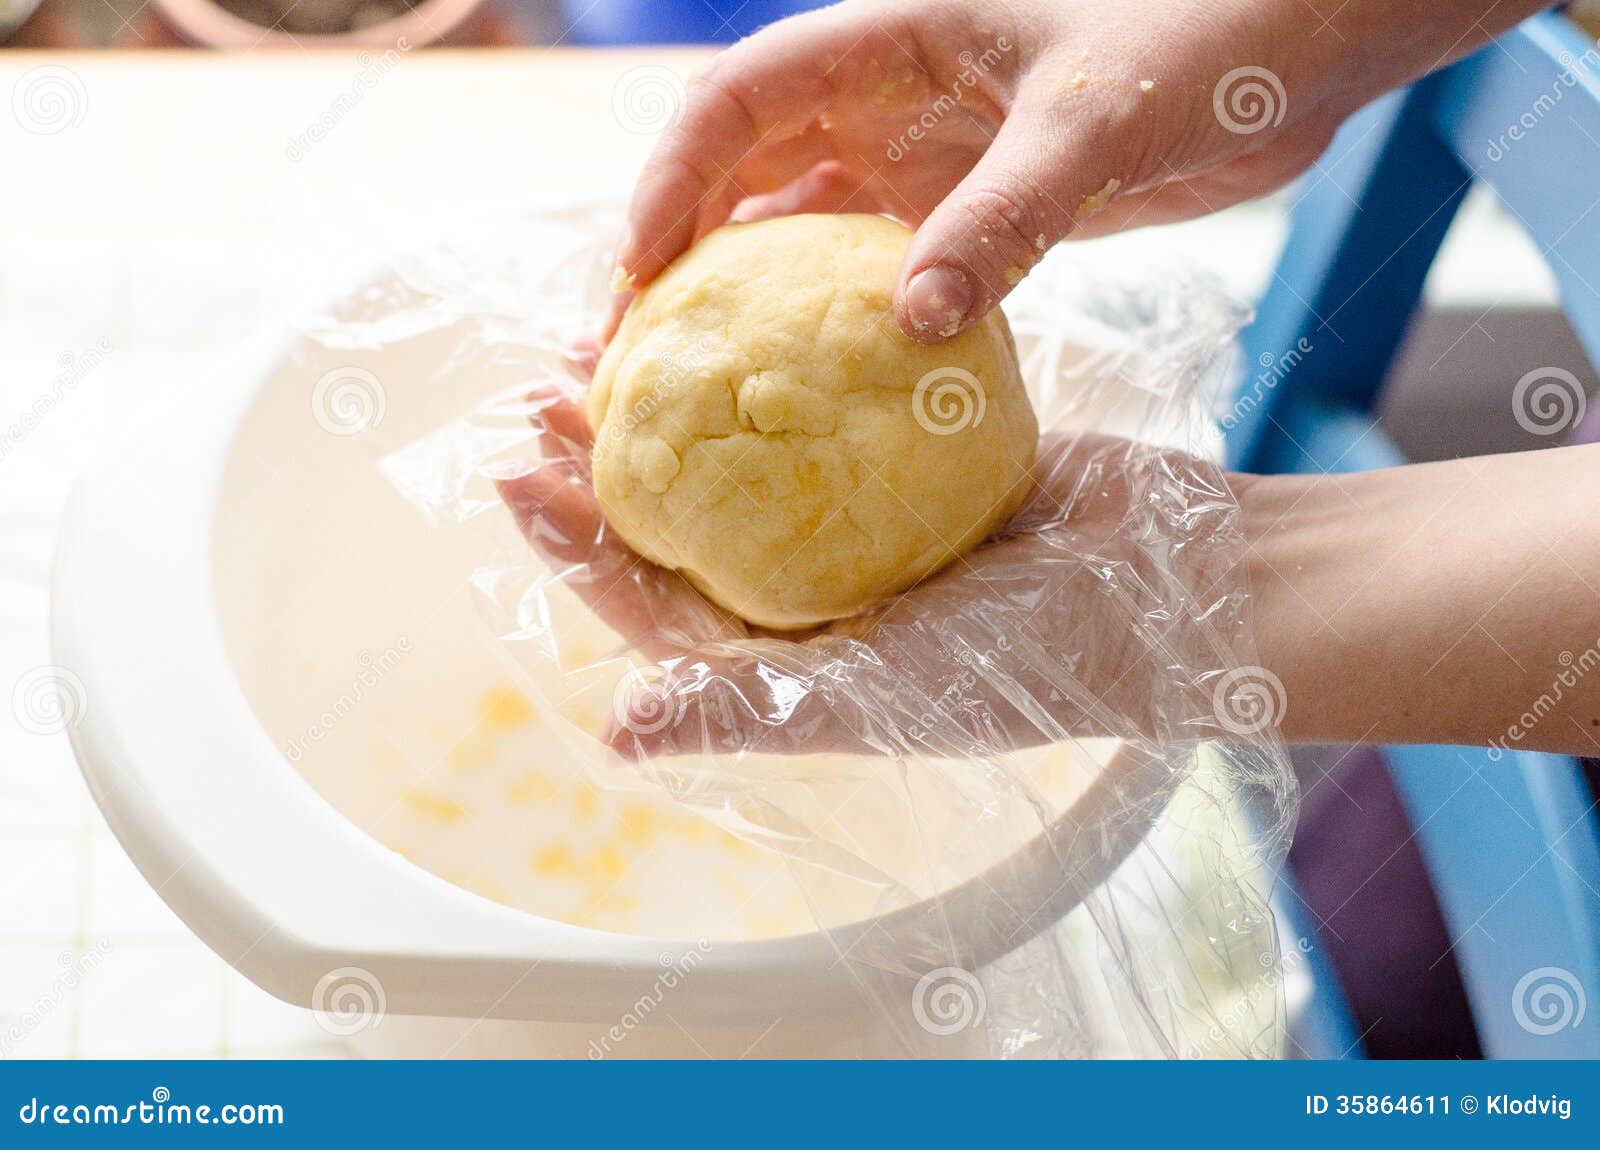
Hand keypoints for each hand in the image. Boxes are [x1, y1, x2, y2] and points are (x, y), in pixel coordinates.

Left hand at [497, 381, 1245, 759]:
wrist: (1172, 586)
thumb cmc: (1037, 660)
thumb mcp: (884, 696)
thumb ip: (749, 709)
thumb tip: (613, 735)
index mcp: (793, 662)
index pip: (656, 605)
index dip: (578, 545)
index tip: (513, 473)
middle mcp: (817, 597)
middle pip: (685, 522)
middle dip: (604, 463)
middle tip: (539, 389)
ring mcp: (865, 527)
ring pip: (744, 461)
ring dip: (680, 407)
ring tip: (614, 340)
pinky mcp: (914, 464)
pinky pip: (824, 415)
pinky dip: (773, 370)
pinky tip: (734, 317)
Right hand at [610, 0, 1540, 344]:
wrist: (1299, 51)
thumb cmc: (1208, 38)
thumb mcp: (1096, 122)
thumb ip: (1006, 216)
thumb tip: (909, 325)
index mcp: (886, 40)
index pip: (735, 102)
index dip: (670, 182)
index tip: (637, 276)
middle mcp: (886, 102)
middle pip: (740, 177)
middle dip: (675, 260)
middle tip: (628, 362)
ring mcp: (926, 163)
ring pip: (799, 235)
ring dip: (740, 306)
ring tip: (688, 396)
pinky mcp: (971, 217)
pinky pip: (877, 277)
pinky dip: (836, 331)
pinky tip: (811, 397)